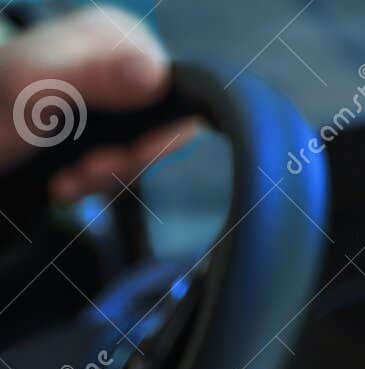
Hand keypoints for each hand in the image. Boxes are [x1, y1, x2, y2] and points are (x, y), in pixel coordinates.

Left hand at [0, 6, 196, 202]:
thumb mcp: (36, 84)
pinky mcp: (105, 131)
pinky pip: (125, 168)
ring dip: (103, 178)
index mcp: (115, 36)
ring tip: (65, 179)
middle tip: (82, 171)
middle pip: (164, 128)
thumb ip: (94, 74)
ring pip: (145, 155)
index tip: (117, 155)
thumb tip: (156, 74)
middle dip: (124, 161)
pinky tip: (64, 180)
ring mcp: (116, 101)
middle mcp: (122, 64)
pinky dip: (94, 183)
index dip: (157, 133)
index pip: (176, 89)